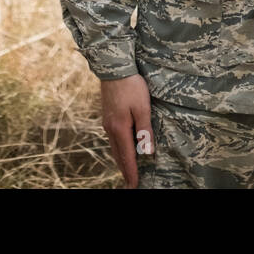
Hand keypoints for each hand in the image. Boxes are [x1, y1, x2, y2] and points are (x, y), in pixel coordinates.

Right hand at [100, 73, 151, 187]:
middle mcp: (110, 128)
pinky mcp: (107, 116)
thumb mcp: (142, 107)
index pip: (127, 156)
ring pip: (114, 147)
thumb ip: (145, 130)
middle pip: (118, 155)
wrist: (114, 69)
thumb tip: (147, 152)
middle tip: (130, 183)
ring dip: (120, 160)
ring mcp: (107, 122)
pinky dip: (118, 149)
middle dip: (125, 170)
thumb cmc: (131, 86)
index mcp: (120, 128)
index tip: (134, 185)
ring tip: (127, 170)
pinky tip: (121, 149)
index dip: (131, 171)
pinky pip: (112, 138)